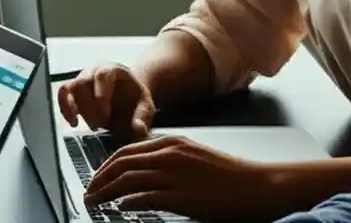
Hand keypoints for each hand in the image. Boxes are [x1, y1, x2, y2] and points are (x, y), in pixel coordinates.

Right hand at [58, 64, 155, 138]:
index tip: (106, 117)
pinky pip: (62, 94)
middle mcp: (93, 69)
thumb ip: (143, 117)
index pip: (101, 76)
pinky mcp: (72, 87)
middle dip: (88, 108)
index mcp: (112, 68)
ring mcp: (81, 77)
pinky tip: (74, 122)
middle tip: (100, 126)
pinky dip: (65, 109)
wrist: (127, 92)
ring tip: (93, 126)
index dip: (100, 97)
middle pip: (81, 83)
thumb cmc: (135, 98)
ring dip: (77, 110)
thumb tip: (138, 128)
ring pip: (69, 89)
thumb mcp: (146, 106)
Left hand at [84, 136, 279, 219]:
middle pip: (120, 164)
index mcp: (171, 143)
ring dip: (106, 192)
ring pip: (127, 180)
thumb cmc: (232, 175)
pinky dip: (127, 202)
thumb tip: (142, 173)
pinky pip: (144, 198)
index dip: (105, 165)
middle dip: (99, 178)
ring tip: (96, 202)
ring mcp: (175, 175)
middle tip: (90, 191)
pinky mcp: (182, 196)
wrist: (261, 185)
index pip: (125, 151)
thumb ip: (168, 160)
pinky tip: (121, 207)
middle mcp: (169, 154)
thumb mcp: (194, 156)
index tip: (96, 177)